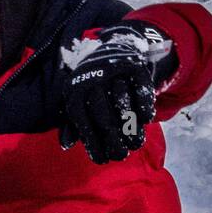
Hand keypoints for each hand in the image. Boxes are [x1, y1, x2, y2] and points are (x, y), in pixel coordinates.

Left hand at [59, 23, 169, 163]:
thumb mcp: (78, 102)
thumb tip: (65, 145)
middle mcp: (91, 79)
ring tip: (135, 144)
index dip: (92, 142)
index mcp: (74, 90)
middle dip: (111, 138)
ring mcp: (113, 71)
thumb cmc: (93, 88)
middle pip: (102, 112)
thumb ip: (73, 124)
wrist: (112, 52)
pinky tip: (146, 121)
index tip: (102, 160)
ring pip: (121, 101)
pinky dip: (144, 105)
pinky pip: (140, 88)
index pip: (81, 119)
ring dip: (129, 126)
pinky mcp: (133, 67)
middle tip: (120, 155)